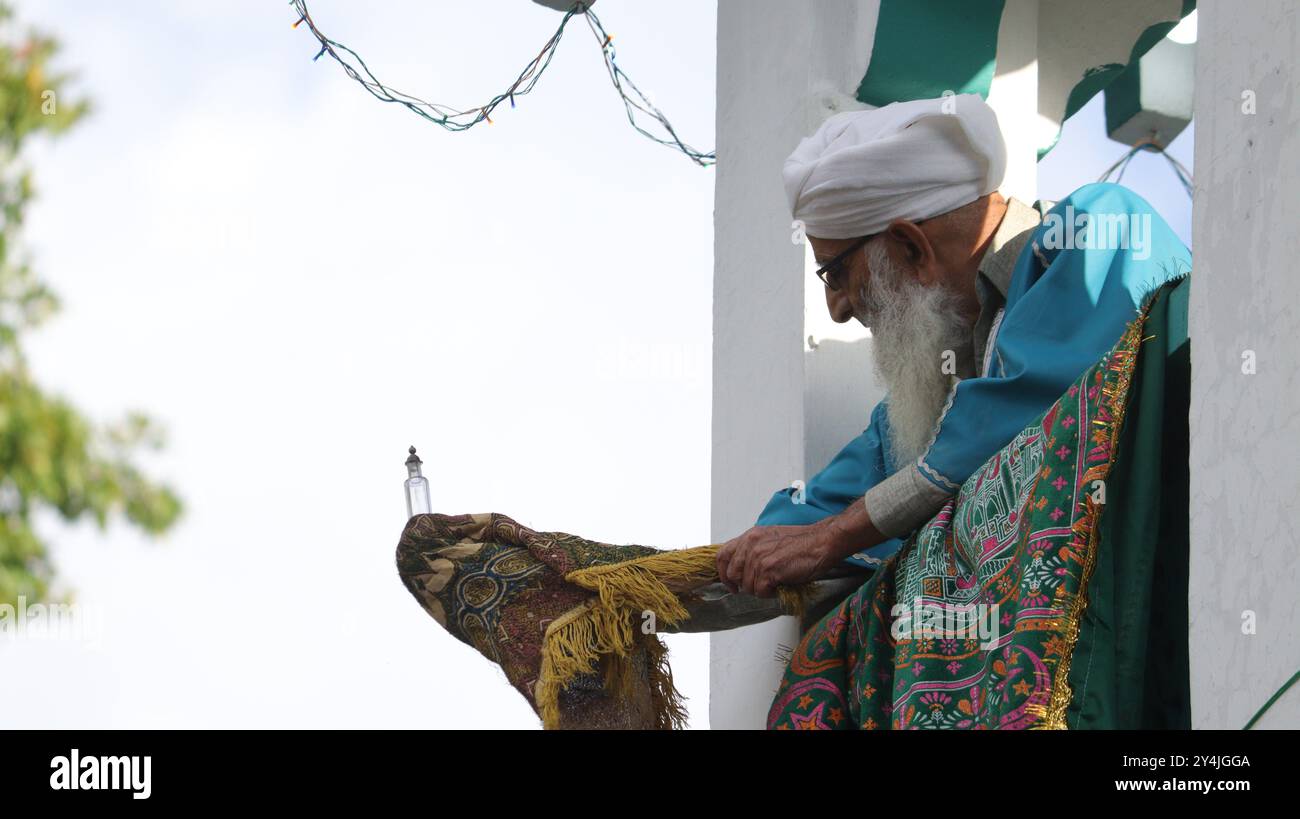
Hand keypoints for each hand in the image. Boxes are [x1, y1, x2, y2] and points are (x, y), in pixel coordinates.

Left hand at [715, 501, 883, 597]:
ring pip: (747, 586)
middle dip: (744, 585)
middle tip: (759, 587)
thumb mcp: (770, 540)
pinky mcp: (769, 569)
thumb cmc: (802, 543)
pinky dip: (770, 594)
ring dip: (760, 590)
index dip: (724, 573)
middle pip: (732, 574)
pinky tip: (781, 585)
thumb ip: (754, 550)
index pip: (722, 555)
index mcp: (750, 536)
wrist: (823, 542)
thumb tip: (743, 570)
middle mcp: (750, 544)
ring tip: (776, 583)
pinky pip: (760, 591)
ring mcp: (759, 556)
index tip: (732, 583)